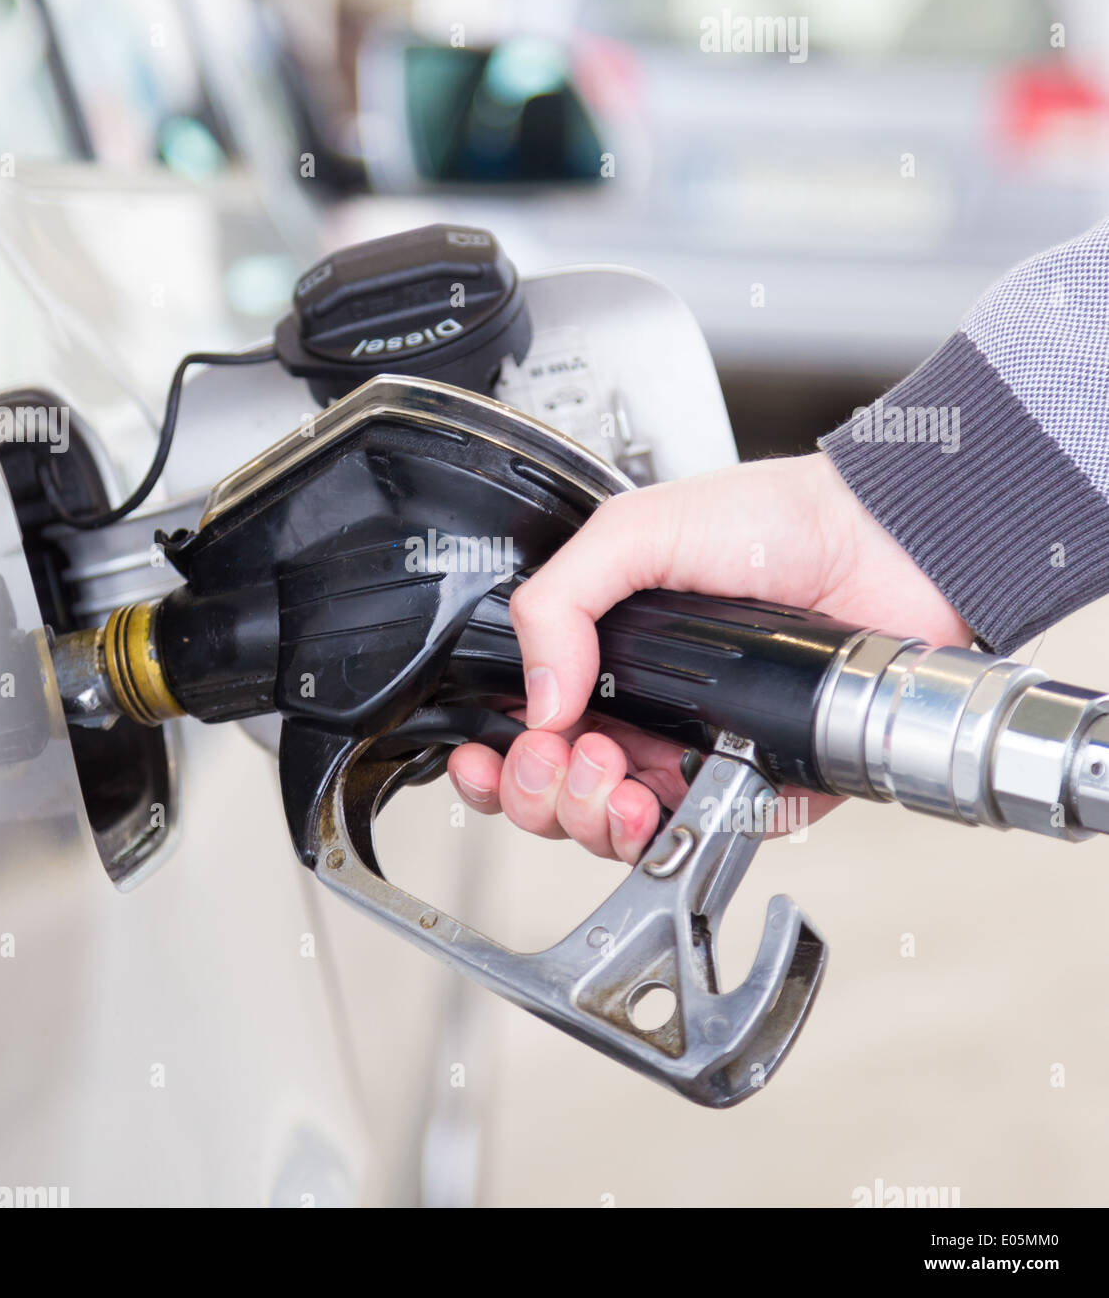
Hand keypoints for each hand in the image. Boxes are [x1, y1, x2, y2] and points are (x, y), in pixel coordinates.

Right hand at [448, 453, 971, 861]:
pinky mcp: (754, 792)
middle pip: (557, 795)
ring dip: (588, 818)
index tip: (485, 755)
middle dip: (538, 793)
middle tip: (561, 755)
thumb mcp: (635, 531)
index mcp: (604, 658)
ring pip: (611, 831)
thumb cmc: (770, 522)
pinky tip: (652, 802)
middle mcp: (642, 715)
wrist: (877, 544)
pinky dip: (661, 838)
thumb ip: (561, 601)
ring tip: (609, 775)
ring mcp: (695, 757)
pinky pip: (694, 841)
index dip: (497, 757)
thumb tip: (538, 698)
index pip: (528, 731)